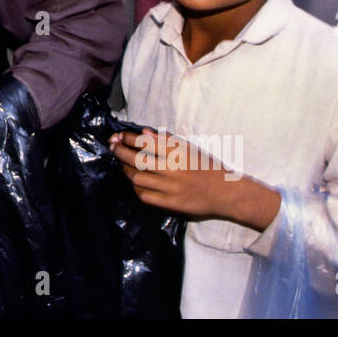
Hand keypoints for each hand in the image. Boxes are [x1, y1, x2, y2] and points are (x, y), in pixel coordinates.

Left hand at [110, 127, 279, 231]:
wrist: (226, 192)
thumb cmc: (208, 166)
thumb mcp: (189, 148)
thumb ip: (166, 140)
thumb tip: (143, 132)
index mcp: (177, 152)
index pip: (144, 142)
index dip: (128, 138)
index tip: (119, 135)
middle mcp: (172, 169)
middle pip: (136, 160)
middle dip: (119, 151)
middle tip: (112, 146)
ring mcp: (170, 188)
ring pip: (137, 179)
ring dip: (126, 170)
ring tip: (123, 164)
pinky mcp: (170, 204)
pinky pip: (145, 196)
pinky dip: (136, 188)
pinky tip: (135, 182)